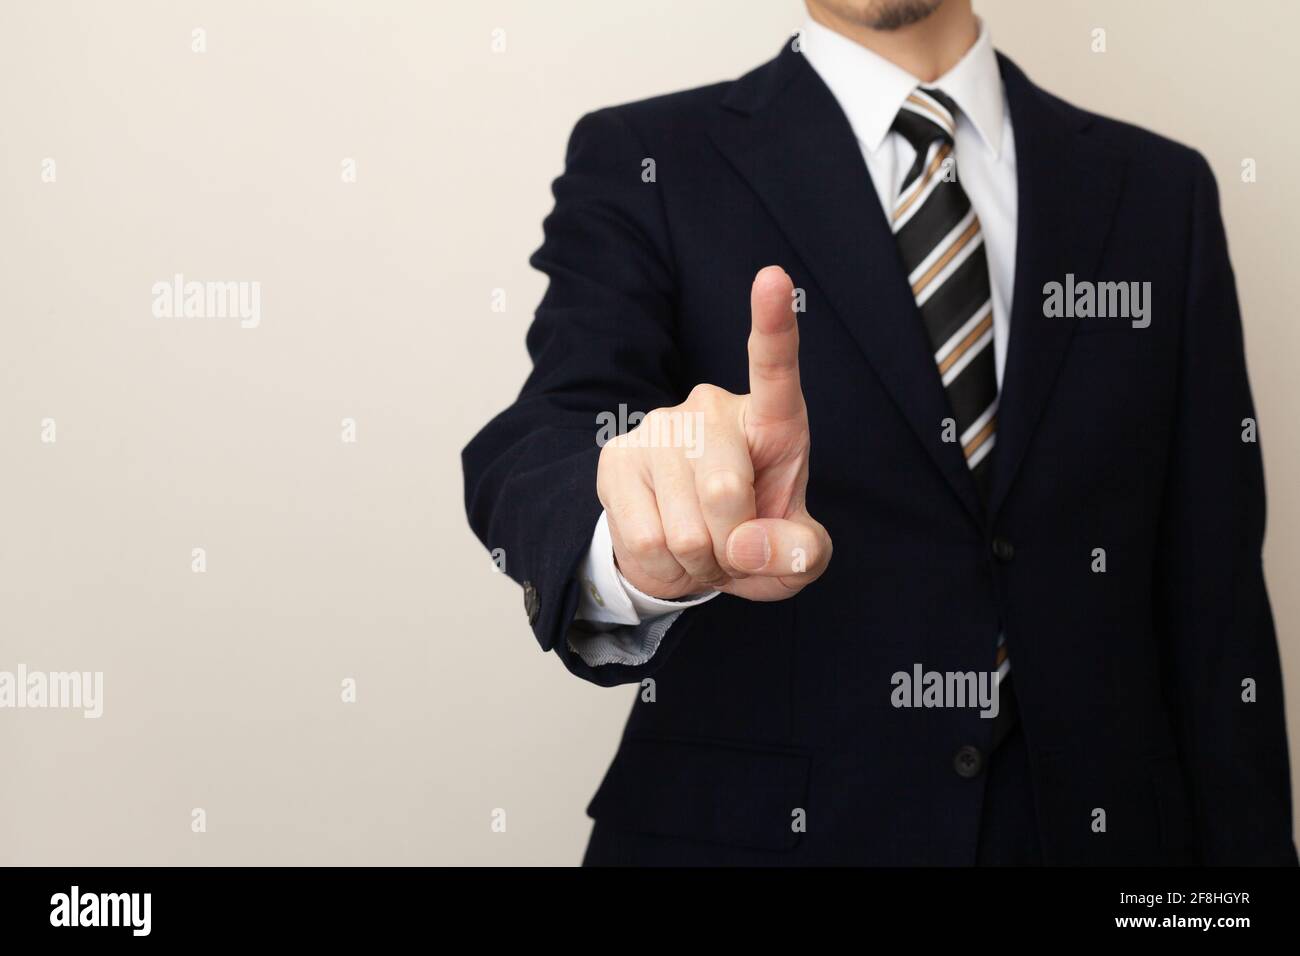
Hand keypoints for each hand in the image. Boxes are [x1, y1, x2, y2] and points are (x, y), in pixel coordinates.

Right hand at [596, 266, 831, 600]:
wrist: (683, 553)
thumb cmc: (751, 537)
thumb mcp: (796, 555)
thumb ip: (798, 553)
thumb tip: (745, 543)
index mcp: (770, 419)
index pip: (774, 366)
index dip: (772, 324)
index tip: (773, 277)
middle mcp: (709, 410)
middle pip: (727, 494)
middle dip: (733, 544)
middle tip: (730, 545)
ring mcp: (658, 430)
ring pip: (686, 528)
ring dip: (698, 560)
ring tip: (700, 547)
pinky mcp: (616, 460)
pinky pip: (646, 539)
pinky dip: (665, 566)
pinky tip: (668, 547)